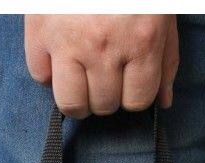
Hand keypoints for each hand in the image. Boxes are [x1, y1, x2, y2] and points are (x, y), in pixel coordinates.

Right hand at [25, 14, 178, 117]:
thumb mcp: (162, 13)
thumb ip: (166, 59)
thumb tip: (163, 101)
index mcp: (141, 41)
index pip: (137, 101)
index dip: (133, 96)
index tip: (128, 84)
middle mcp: (105, 48)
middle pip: (104, 105)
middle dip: (107, 95)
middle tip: (104, 74)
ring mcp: (68, 42)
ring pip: (70, 102)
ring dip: (78, 96)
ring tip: (81, 76)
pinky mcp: (39, 32)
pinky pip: (40, 75)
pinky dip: (48, 71)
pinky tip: (59, 56)